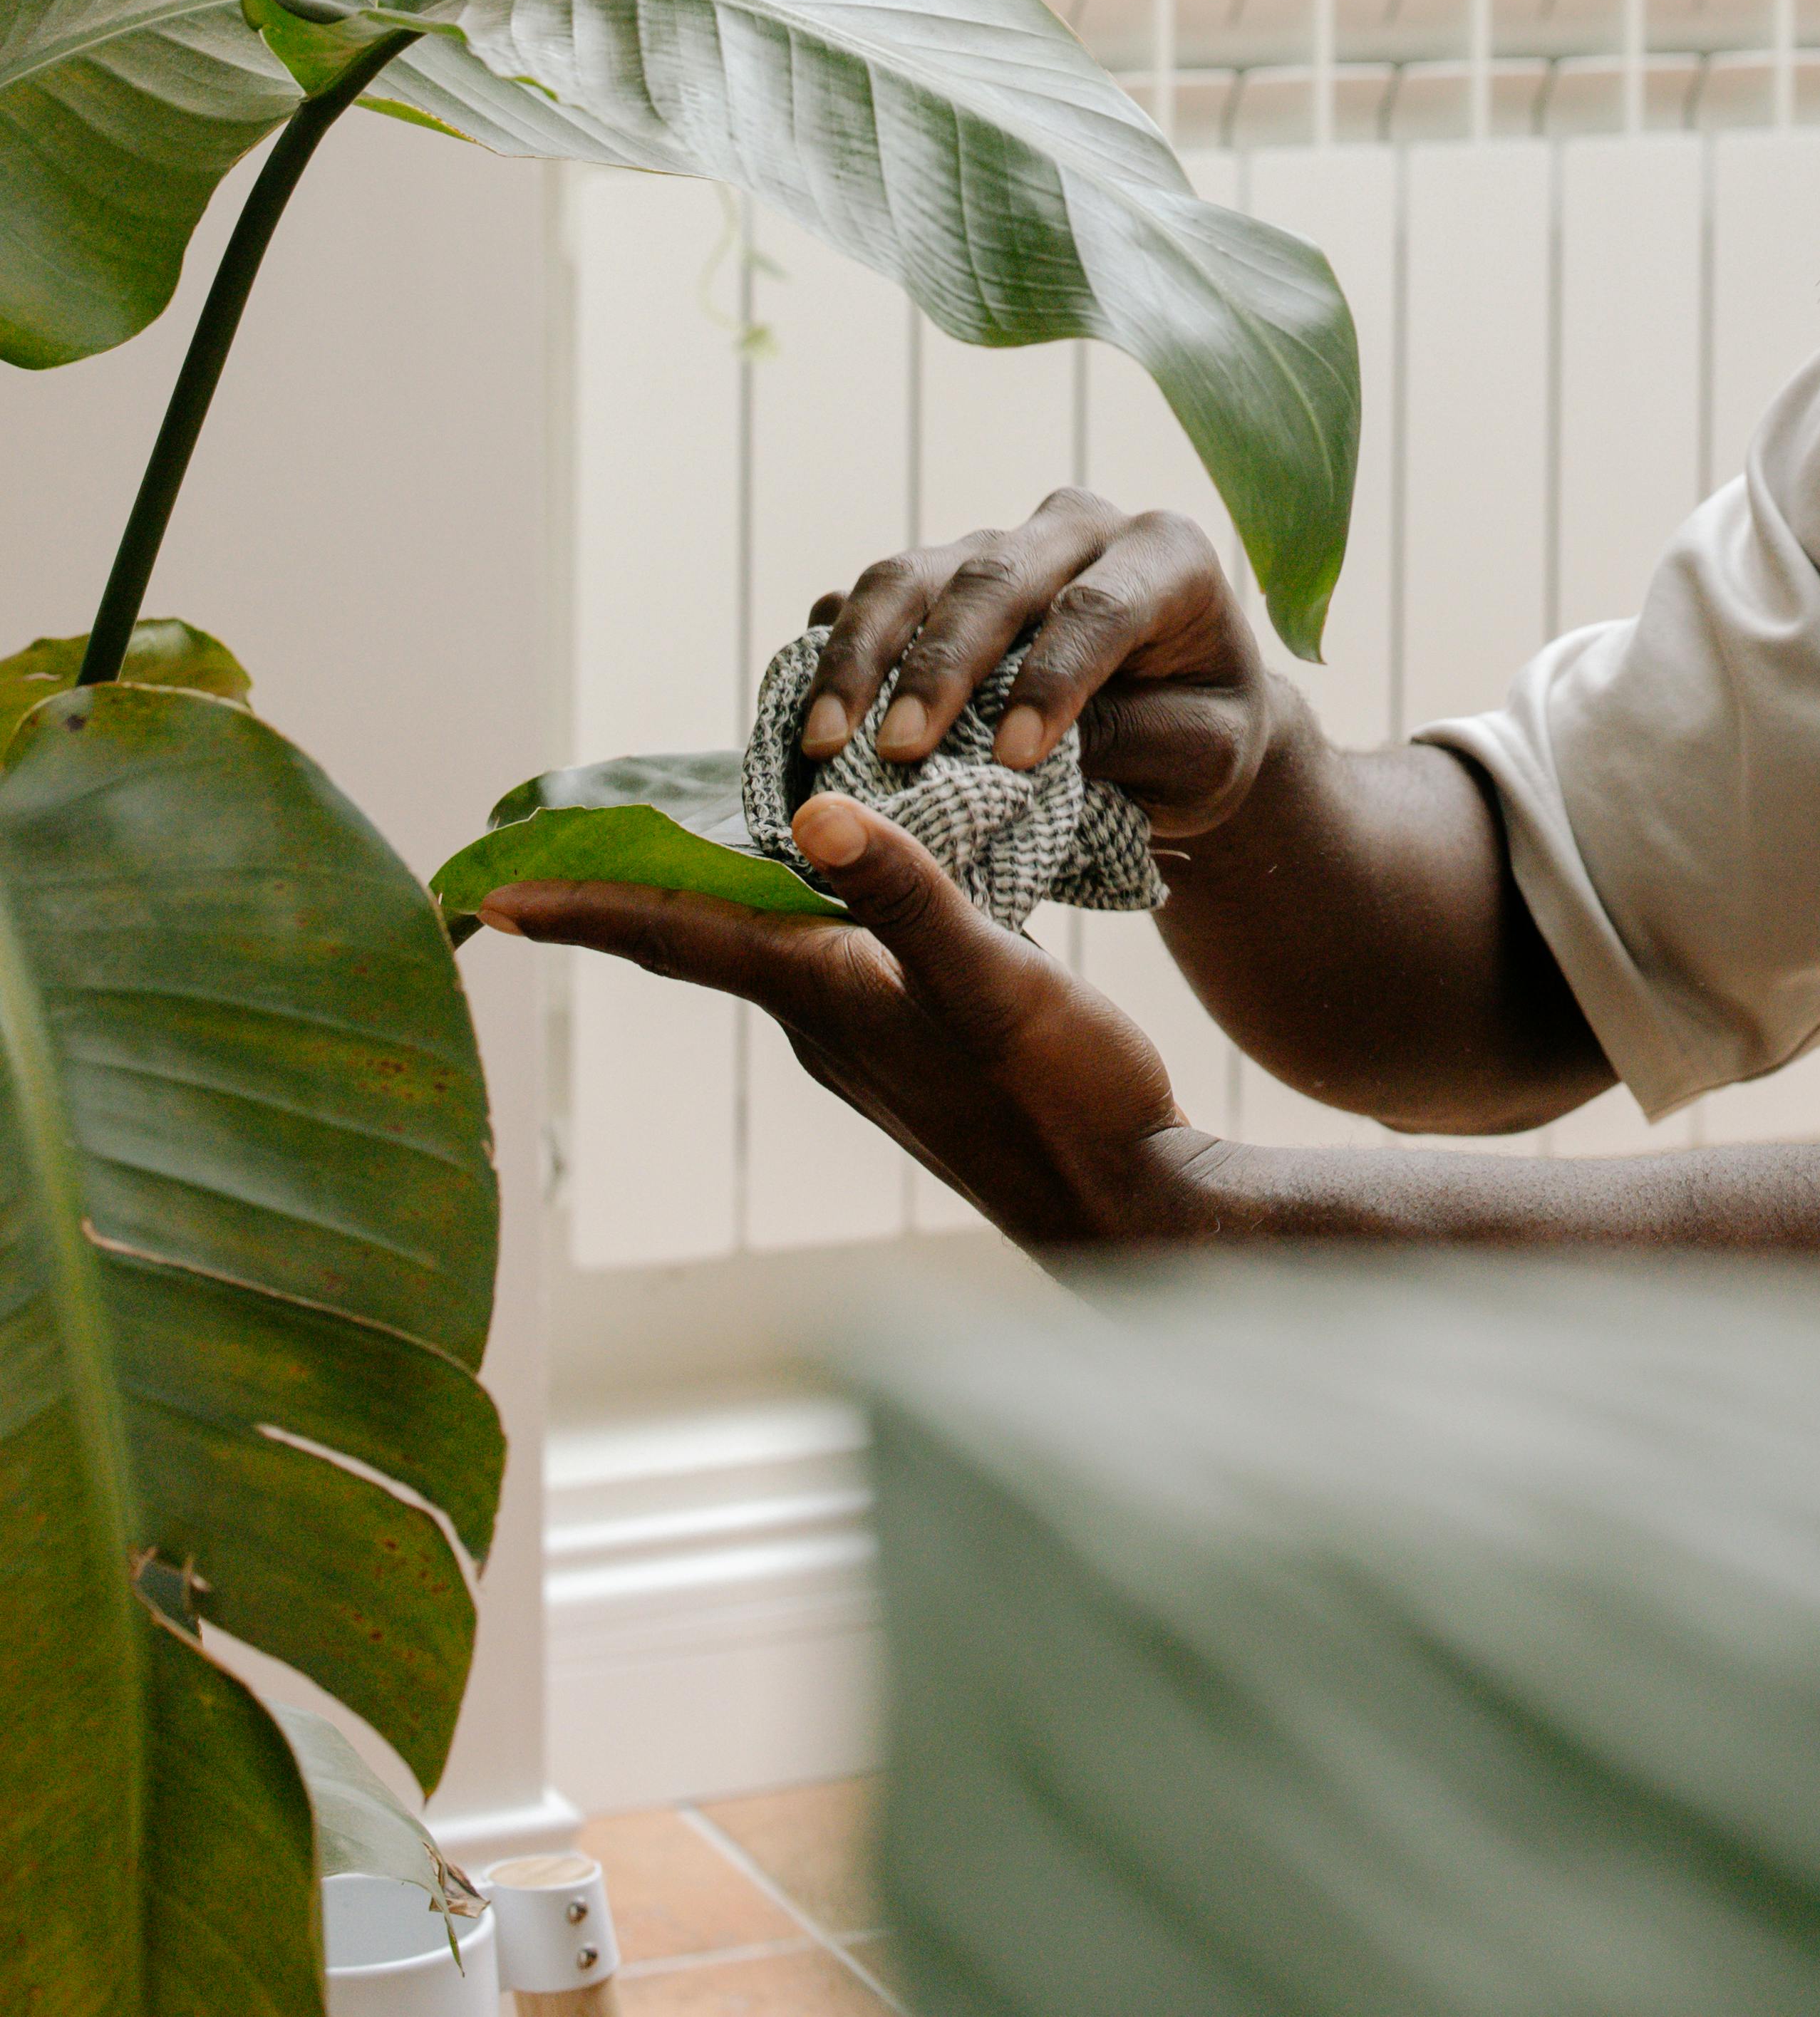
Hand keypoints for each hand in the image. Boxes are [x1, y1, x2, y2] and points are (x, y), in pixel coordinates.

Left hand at [481, 795, 1243, 1251]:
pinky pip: (817, 962)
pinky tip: (822, 883)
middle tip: (544, 850)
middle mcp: (823, 1025)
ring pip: (759, 948)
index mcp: (824, 997)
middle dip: (618, 895)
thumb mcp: (990, 976)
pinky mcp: (912, 1049)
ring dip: (704, 897)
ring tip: (663, 840)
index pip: (676, 936)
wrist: (1126, 1210)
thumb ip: (905, 895)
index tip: (486, 892)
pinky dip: (788, 911)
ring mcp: (865, 1043)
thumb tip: (814, 815)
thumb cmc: (1064, 1097)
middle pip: (697, 939)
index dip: (583, 907)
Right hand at [797, 493, 1277, 836]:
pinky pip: (875, 595)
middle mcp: (1080, 528)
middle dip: (941, 665)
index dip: (1055, 678)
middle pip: (995, 578)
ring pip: (918, 574)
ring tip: (828, 741)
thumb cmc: (1202, 733)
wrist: (1181, 718)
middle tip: (901, 749)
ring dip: (864, 655)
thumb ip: (1136, 741)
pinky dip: (835, 648)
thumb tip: (1023, 753)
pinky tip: (805, 709)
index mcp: (1167, 555)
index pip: (1101, 606)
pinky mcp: (940, 573)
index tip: (1016, 757)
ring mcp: (1002, 541)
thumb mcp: (1204, 753)